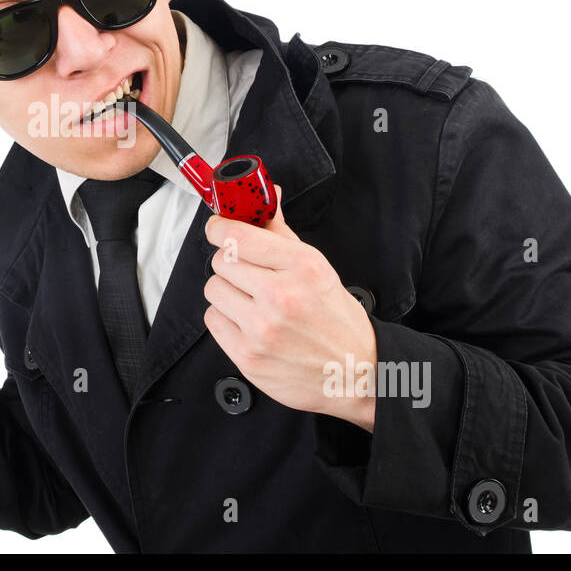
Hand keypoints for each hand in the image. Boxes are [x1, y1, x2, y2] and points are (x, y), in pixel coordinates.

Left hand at [202, 186, 377, 431]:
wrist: (357, 374)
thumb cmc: (338, 321)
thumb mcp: (318, 268)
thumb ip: (282, 233)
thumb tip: (266, 197)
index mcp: (302, 267)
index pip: (238, 235)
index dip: (221, 228)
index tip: (218, 228)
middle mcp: (281, 296)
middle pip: (221, 261)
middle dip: (232, 264)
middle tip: (250, 275)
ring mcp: (262, 328)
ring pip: (213, 289)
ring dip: (228, 292)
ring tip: (252, 302)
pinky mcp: (248, 356)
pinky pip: (213, 320)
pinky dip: (226, 319)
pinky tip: (249, 322)